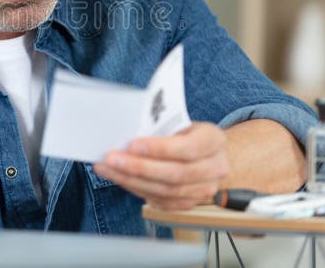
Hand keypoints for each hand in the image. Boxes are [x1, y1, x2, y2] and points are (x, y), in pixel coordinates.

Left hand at [93, 122, 228, 210]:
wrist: (205, 152)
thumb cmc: (187, 132)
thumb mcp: (180, 121)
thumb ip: (160, 127)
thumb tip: (125, 133)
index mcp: (214, 140)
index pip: (190, 148)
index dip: (161, 148)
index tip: (133, 144)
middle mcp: (215, 168)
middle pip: (176, 174)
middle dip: (139, 168)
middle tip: (113, 159)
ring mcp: (205, 189)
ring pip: (166, 191)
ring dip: (132, 181)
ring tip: (109, 169)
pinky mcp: (190, 203)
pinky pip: (161, 202)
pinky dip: (137, 190)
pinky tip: (120, 178)